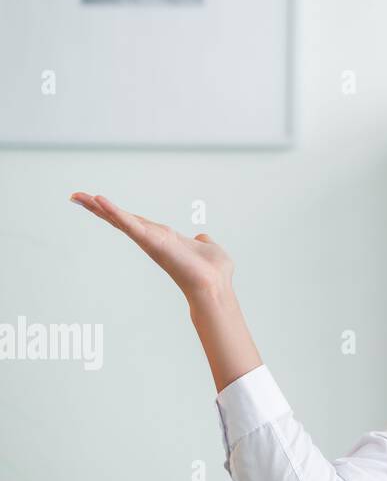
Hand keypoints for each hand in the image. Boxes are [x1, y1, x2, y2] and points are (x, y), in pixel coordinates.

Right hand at [71, 192, 234, 302]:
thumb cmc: (213, 272)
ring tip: (79, 196)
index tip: (98, 201)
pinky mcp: (152, 241)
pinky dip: (115, 212)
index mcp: (162, 237)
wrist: (215, 285)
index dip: (117, 212)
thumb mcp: (208, 248)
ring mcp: (150, 240)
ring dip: (100, 207)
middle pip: (120, 219)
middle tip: (76, 196)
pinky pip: (130, 224)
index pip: (135, 221)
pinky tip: (100, 201)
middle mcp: (152, 239)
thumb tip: (202, 238)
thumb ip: (202, 242)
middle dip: (98, 208)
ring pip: (121, 220)